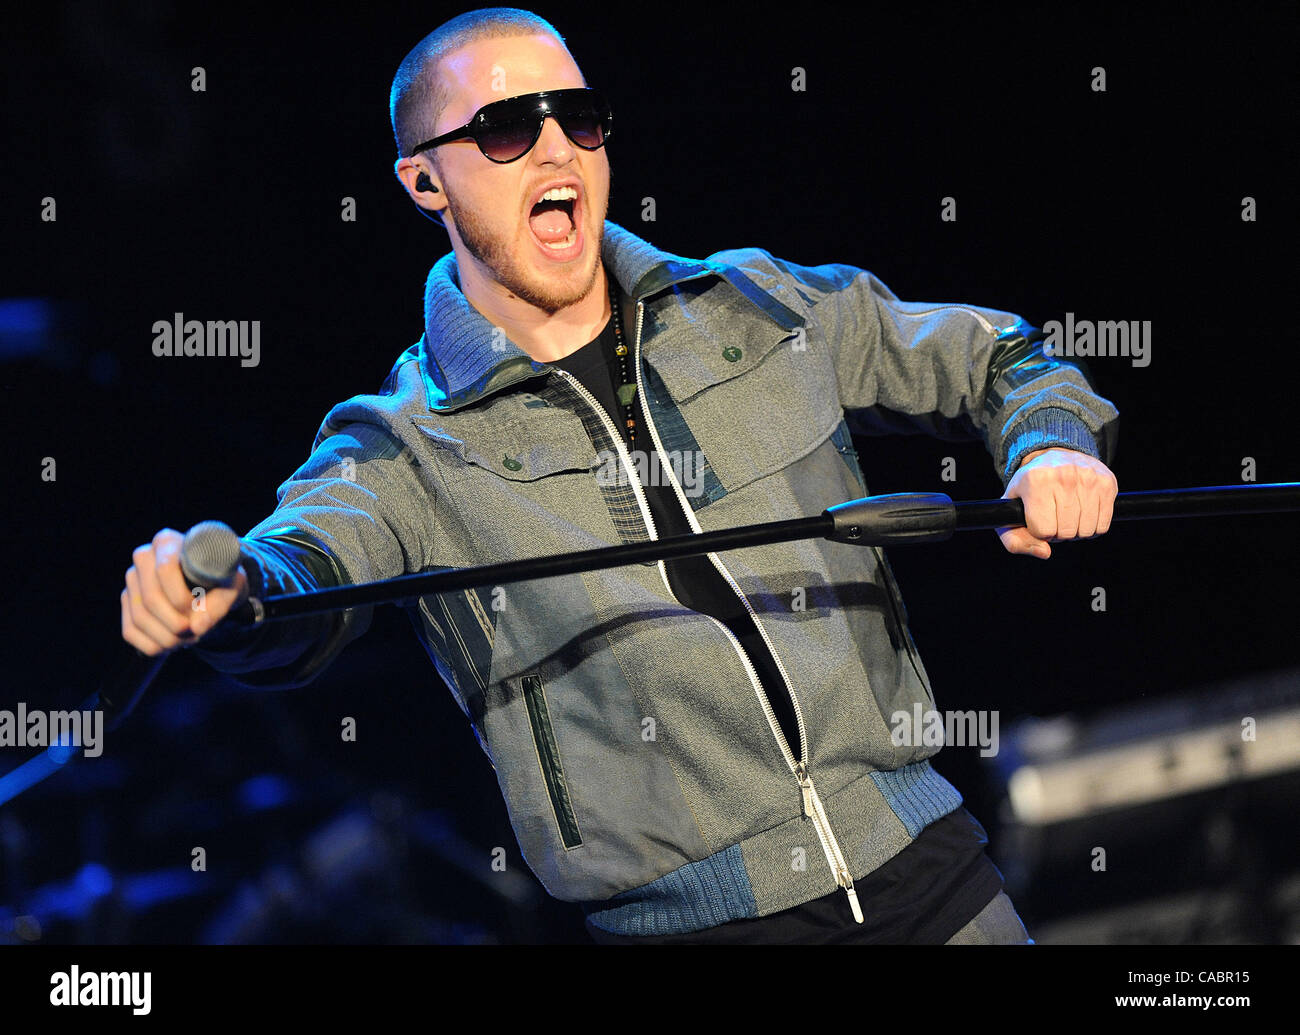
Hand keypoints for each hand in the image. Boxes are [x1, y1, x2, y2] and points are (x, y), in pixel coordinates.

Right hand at [121, 528, 249, 654]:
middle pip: (150, 599)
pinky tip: (175, 642)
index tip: (199, 611)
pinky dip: (155, 644)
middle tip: (196, 633)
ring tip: (190, 638)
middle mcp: (143, 557)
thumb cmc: (221, 579)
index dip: (182, 598)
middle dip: (176, 624)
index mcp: (167, 542)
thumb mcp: (231, 586)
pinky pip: (131, 632)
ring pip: (140, 618)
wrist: (212, 583)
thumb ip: (219, 604)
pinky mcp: (127, 602)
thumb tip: (198, 627)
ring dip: (168, 637)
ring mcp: (132, 581)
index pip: (164, 570)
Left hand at [998, 448, 1117, 558]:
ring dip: (1076, 531)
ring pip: (1086, 531)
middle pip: (1065, 532)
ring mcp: (1088, 478)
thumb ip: (1013, 541)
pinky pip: (1103, 525)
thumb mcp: (1010, 510)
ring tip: (1068, 516)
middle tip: (1054, 518)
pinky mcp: (1107, 482)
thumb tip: (1044, 552)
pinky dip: (1093, 527)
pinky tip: (1083, 514)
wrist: (1053, 455)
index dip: (1039, 532)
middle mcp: (1063, 476)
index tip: (1038, 519)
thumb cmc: (1029, 488)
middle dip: (1058, 533)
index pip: (1042, 530)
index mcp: (1035, 480)